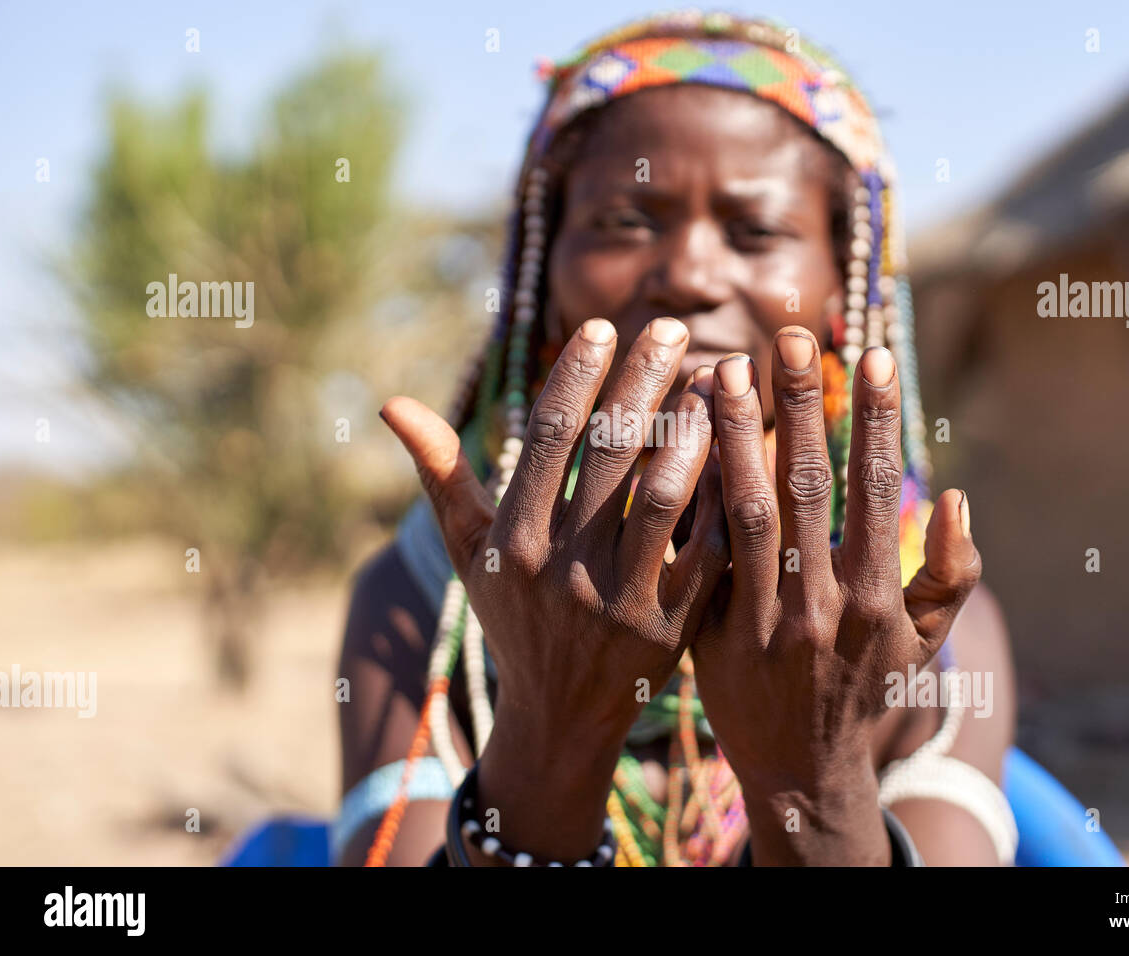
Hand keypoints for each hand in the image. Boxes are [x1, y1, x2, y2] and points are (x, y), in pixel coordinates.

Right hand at [379, 317, 725, 861]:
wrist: (560, 716)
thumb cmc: (512, 615)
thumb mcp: (468, 552)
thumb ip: (441, 474)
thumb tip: (391, 402)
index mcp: (513, 543)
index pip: (549, 439)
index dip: (577, 376)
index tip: (602, 327)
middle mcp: (564, 571)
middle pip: (612, 454)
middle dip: (643, 381)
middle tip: (669, 327)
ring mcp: (621, 602)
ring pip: (665, 496)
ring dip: (692, 429)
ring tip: (711, 378)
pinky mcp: (672, 628)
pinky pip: (706, 546)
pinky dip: (723, 493)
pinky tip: (738, 445)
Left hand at [686, 329, 981, 864]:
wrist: (799, 767)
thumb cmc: (867, 691)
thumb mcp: (927, 644)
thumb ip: (952, 576)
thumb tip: (960, 499)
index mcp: (880, 596)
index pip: (877, 487)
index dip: (874, 419)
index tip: (869, 354)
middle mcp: (822, 602)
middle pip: (806, 484)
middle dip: (796, 406)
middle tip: (784, 335)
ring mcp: (763, 617)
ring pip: (745, 510)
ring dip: (735, 437)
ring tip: (725, 371)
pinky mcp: (714, 628)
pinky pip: (702, 551)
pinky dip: (695, 496)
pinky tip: (682, 441)